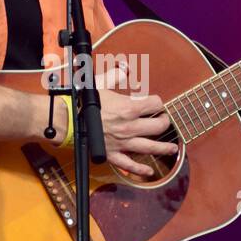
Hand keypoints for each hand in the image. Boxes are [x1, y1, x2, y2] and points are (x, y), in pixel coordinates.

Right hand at [65, 60, 176, 176]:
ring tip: (172, 148)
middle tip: (164, 121)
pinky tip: (149, 172)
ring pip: (150, 148)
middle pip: (158, 127)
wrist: (68, 121)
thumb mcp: (101, 84)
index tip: (156, 103)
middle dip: (164, 123)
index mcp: (129, 108)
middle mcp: (130, 127)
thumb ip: (116, 75)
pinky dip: (140, 170)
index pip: (155, 104)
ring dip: (164, 148)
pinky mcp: (113, 154)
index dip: (158, 102)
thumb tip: (125, 69)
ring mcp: (123, 142)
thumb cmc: (84, 103)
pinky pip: (130, 165)